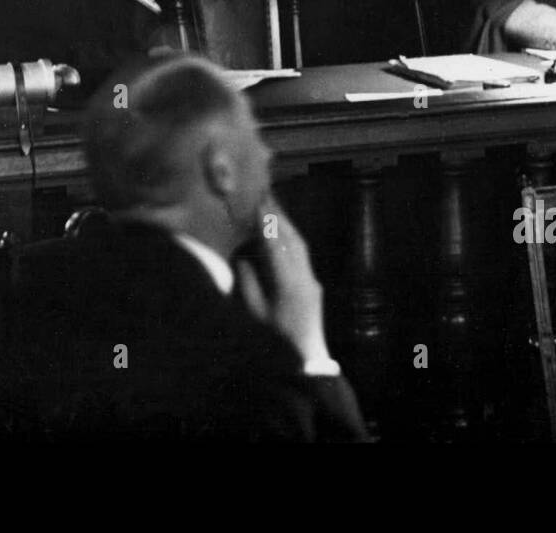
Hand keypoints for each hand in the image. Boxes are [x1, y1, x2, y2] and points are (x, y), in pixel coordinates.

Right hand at [234, 201, 331, 367]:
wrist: (305, 364)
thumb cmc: (273, 342)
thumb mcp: (253, 314)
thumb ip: (248, 281)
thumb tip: (242, 253)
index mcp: (289, 284)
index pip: (276, 244)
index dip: (265, 221)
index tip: (255, 200)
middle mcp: (305, 277)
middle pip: (292, 238)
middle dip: (278, 214)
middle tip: (264, 192)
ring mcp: (312, 280)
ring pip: (300, 244)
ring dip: (286, 223)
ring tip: (271, 205)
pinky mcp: (313, 285)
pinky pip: (302, 254)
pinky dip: (290, 238)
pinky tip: (281, 231)